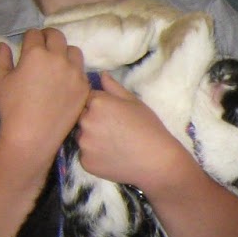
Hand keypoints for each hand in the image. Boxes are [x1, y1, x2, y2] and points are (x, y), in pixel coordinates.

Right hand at [0, 28, 89, 168]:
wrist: (33, 134)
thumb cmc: (11, 107)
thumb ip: (1, 58)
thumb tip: (4, 44)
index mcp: (36, 53)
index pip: (35, 34)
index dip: (30, 37)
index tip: (28, 43)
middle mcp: (58, 58)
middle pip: (57, 36)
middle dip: (48, 37)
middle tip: (43, 45)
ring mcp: (75, 72)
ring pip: (74, 51)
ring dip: (64, 51)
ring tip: (56, 61)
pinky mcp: (84, 87)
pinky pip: (82, 71)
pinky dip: (73, 71)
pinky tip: (65, 79)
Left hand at [74, 74, 187, 189]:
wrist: (157, 161)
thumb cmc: (149, 128)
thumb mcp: (135, 102)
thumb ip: (114, 88)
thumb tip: (100, 74)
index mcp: (97, 103)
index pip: (87, 98)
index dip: (99, 105)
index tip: (112, 114)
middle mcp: (85, 121)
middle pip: (80, 116)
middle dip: (92, 120)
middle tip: (113, 130)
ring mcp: (83, 143)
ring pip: (81, 136)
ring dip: (90, 137)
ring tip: (112, 144)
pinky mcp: (85, 162)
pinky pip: (84, 154)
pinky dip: (94, 155)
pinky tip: (110, 156)